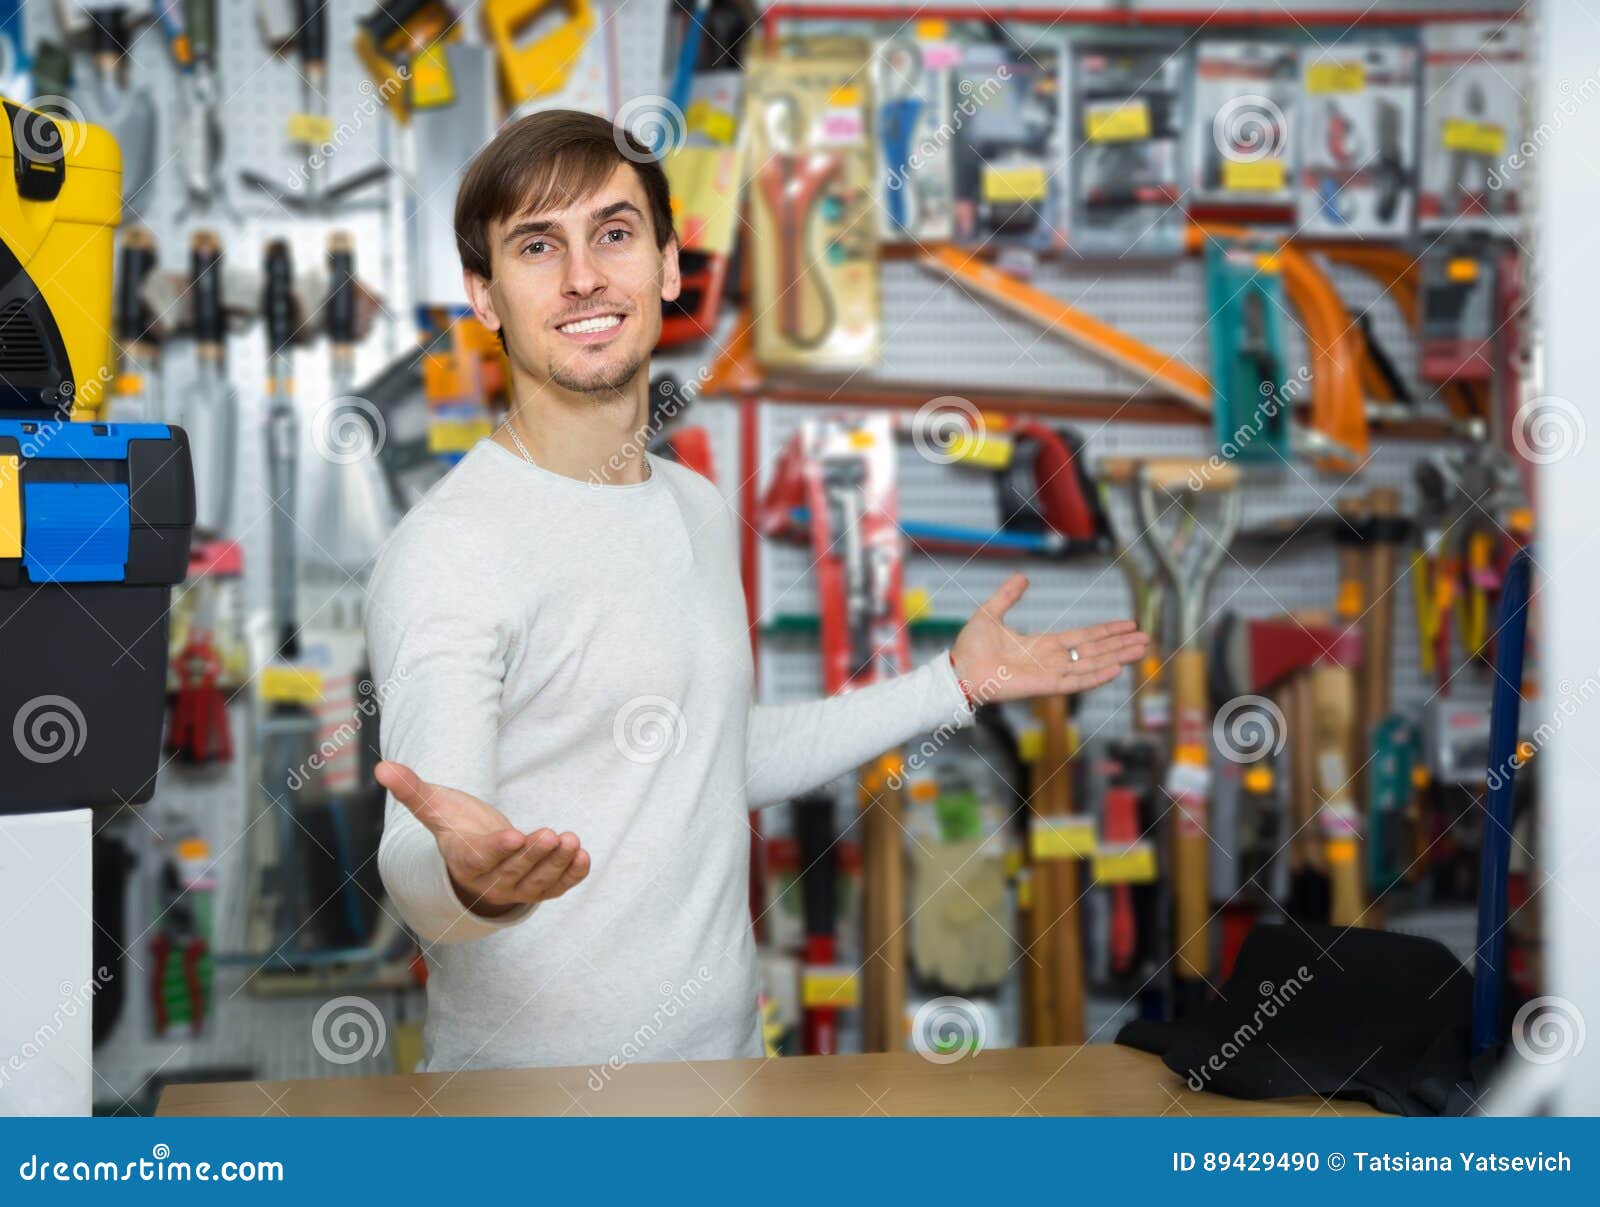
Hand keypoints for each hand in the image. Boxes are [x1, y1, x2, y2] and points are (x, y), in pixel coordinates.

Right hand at [375, 760, 590, 917]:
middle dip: (534, 856)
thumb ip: (412, 790)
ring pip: (538, 883)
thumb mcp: (435, 807)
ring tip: (571, 840)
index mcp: (464, 862)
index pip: (482, 860)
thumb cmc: (454, 826)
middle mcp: (490, 882)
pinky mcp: (538, 888)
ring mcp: (516, 889)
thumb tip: (382, 767)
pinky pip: (556, 887)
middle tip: (552, 835)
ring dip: (557, 864)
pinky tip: (583, 856)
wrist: (475, 853)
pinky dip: (571, 876)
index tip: (514, 835)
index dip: (498, 850)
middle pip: (514, 873)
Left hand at [950, 573, 1149, 703]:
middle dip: (1120, 644)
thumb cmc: (971, 647)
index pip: (1083, 637)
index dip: (1106, 631)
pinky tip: (1116, 669)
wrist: (959, 670)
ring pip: (1092, 664)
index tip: (1128, 625)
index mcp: (1043, 644)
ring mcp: (1051, 673)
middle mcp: (1052, 660)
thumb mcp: (991, 613)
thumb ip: (1008, 596)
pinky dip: (1096, 676)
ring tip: (1141, 651)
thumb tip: (1022, 576)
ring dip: (1117, 657)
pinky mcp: (1044, 686)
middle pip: (1095, 650)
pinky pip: (1076, 681)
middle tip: (1146, 639)